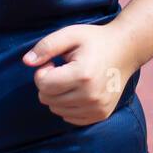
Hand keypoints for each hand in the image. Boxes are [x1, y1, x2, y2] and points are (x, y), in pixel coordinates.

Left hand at [22, 22, 141, 125]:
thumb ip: (46, 46)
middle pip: (47, 99)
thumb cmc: (95, 40)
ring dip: (58, 95)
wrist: (126, 50)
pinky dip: (68, 105)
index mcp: (83, 75)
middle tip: (62, 69)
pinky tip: (79, 89)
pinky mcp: (101, 115)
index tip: (53, 61)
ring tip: (71, 78)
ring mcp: (97, 108)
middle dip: (48, 83)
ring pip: (56, 110)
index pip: (43, 84)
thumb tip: (26, 62)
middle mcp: (91, 96)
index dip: (42, 71)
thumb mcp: (70, 35)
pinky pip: (69, 118)